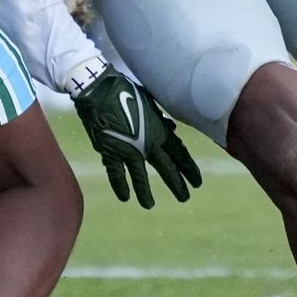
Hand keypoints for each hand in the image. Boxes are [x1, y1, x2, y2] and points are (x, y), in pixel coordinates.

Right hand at [67, 66, 201, 207]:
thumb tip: (170, 129)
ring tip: (150, 205)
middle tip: (185, 198)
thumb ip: (160, 119)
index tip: (197, 182)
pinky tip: (125, 198)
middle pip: (166, 168)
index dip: (189, 169)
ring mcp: (127, 150)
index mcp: (160, 131)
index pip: (179, 154)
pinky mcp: (109, 152)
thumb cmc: (126, 90)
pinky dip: (120, 185)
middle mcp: (147, 144)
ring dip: (145, 192)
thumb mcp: (150, 103)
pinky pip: (116, 173)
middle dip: (176, 184)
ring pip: (140, 176)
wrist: (99, 90)